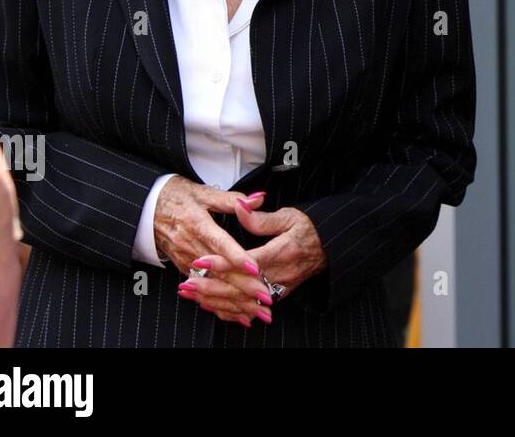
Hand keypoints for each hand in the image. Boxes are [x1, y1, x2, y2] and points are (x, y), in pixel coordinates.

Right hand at [153, 176, 266, 326]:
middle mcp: (190, 245)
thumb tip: (258, 198)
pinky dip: (219, 302)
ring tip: (255, 311)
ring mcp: (185, 259)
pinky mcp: (183, 268)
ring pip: (211, 283)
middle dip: (242, 286)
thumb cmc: (176, 197)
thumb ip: (233, 199)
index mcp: (197, 224)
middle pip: (218, 270)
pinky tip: (235, 313)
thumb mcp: (204, 192)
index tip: (255, 269)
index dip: (237, 257)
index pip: (220, 243)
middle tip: (265, 297)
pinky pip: (202, 289)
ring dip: (233, 299)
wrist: (145, 207)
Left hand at [185, 198, 327, 326]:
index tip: (201, 262)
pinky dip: (228, 307)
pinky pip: (250, 306)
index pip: (248, 261)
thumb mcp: (288, 216)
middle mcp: (281, 274)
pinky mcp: (278, 295)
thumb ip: (260, 217)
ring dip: (215, 299)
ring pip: (243, 300)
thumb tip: (239, 207)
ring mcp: (280, 288)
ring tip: (191, 295)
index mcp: (283, 251)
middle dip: (211, 287)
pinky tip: (209, 305)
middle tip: (186, 285)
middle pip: (241, 286)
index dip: (224, 263)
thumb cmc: (308, 229)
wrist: (329, 248)